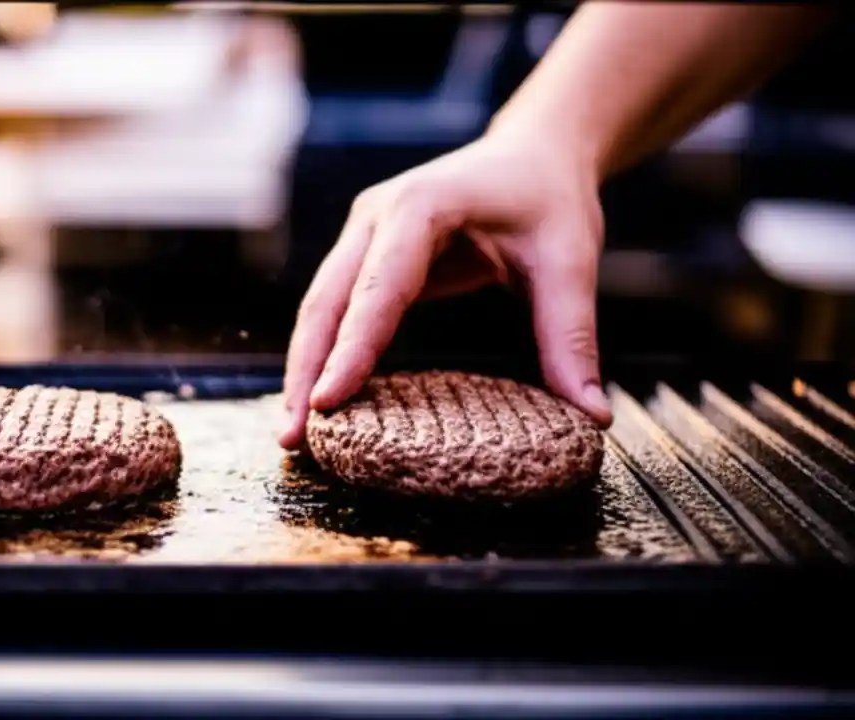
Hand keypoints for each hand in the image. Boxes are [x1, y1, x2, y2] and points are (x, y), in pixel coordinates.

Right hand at [278, 129, 613, 448]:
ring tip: (293, 433)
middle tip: (293, 437)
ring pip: (319, 309)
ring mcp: (362, 234)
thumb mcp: (569, 262)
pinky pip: (334, 311)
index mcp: (420, 207)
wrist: (531, 153)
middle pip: (326, 303)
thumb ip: (570, 338)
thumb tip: (591, 416)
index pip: (377, 289)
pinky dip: (323, 355)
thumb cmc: (548, 199)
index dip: (351, 349)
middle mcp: (376, 216)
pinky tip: (319, 401)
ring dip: (304, 369)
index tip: (326, 404)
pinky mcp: (363, 255)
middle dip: (306, 371)